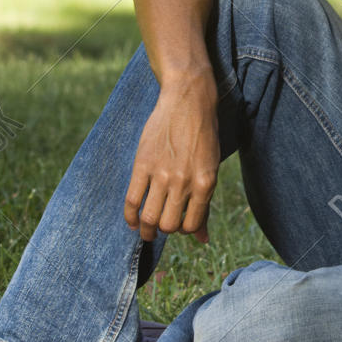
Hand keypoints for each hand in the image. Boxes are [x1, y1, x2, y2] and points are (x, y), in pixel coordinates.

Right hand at [124, 75, 219, 244]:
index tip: (181, 225)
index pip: (192, 225)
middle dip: (165, 230)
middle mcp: (184, 181)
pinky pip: (132, 200)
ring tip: (145, 230)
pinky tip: (132, 220)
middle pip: (169, 225)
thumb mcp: (211, 169)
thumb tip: (203, 239)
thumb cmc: (203, 137)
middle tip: (161, 226)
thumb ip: (205, 203)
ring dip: (146, 229)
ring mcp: (162, 174)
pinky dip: (130, 216)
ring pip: (149, 217)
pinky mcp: (142, 165)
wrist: (188, 102)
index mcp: (205, 183)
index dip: (186, 231)